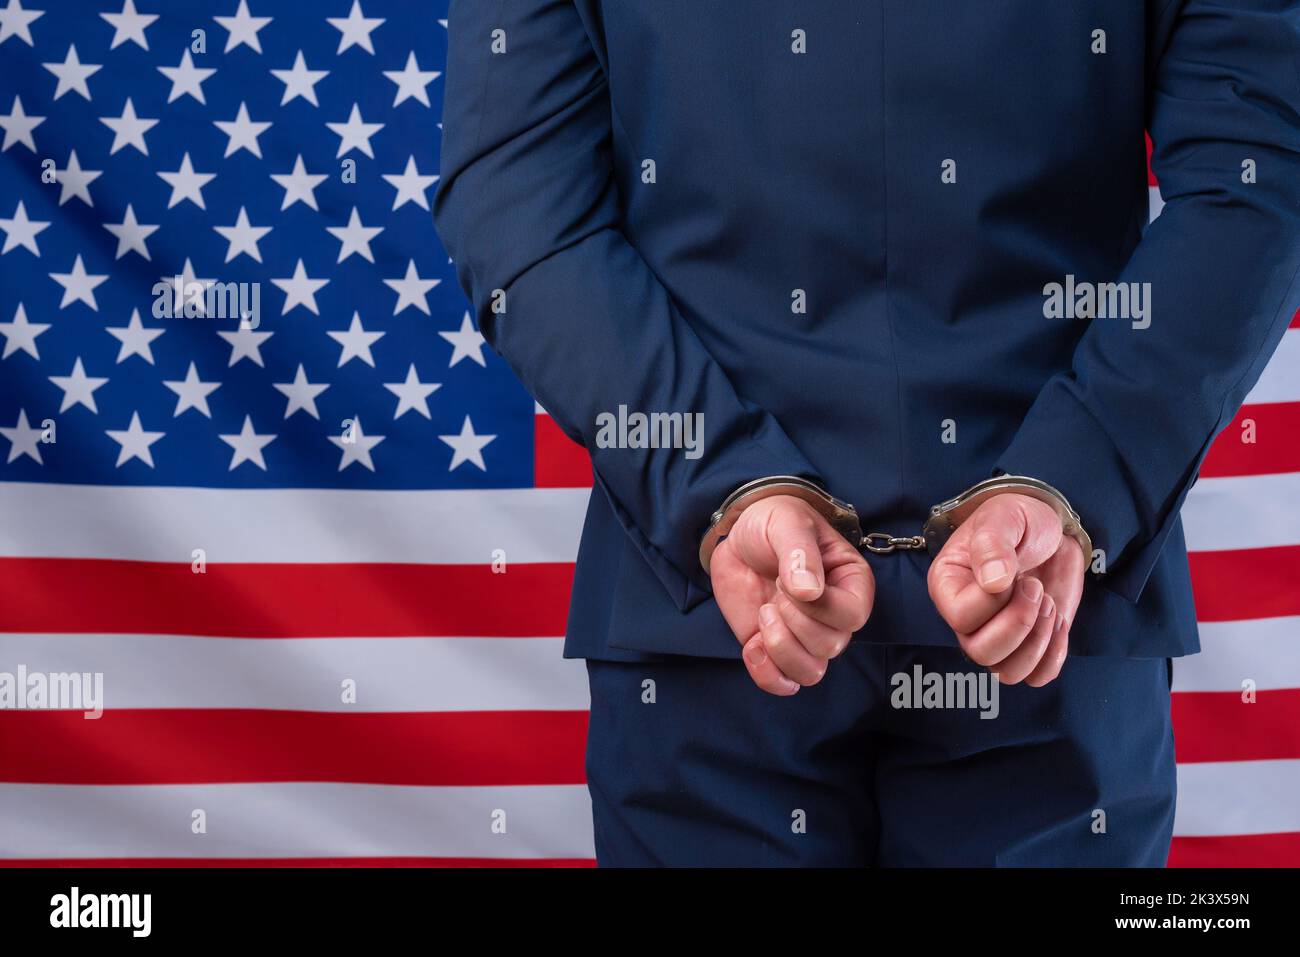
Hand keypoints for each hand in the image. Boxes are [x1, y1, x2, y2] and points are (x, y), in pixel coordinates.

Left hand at [710, 495, 874, 695]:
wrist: (740, 534)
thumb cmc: (775, 521)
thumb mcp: (788, 522)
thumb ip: (800, 553)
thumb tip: (810, 592)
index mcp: (851, 583)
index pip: (853, 615)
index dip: (819, 605)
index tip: (789, 579)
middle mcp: (835, 616)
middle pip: (830, 646)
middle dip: (793, 620)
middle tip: (775, 589)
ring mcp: (806, 636)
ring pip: (811, 672)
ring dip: (780, 647)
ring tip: (764, 613)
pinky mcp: (776, 649)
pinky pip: (781, 683)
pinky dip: (764, 672)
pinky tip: (752, 644)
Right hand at [927, 493, 1085, 685]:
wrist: (1048, 529)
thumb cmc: (1017, 519)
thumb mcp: (1003, 517)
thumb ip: (992, 544)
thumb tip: (993, 583)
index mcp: (948, 586)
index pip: (963, 617)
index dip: (996, 601)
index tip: (1019, 574)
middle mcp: (964, 618)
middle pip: (981, 653)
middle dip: (1021, 623)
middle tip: (1038, 589)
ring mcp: (994, 635)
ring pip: (1007, 673)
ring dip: (1038, 641)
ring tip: (1049, 605)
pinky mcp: (1027, 645)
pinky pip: (1036, 676)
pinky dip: (1054, 656)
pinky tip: (1059, 623)